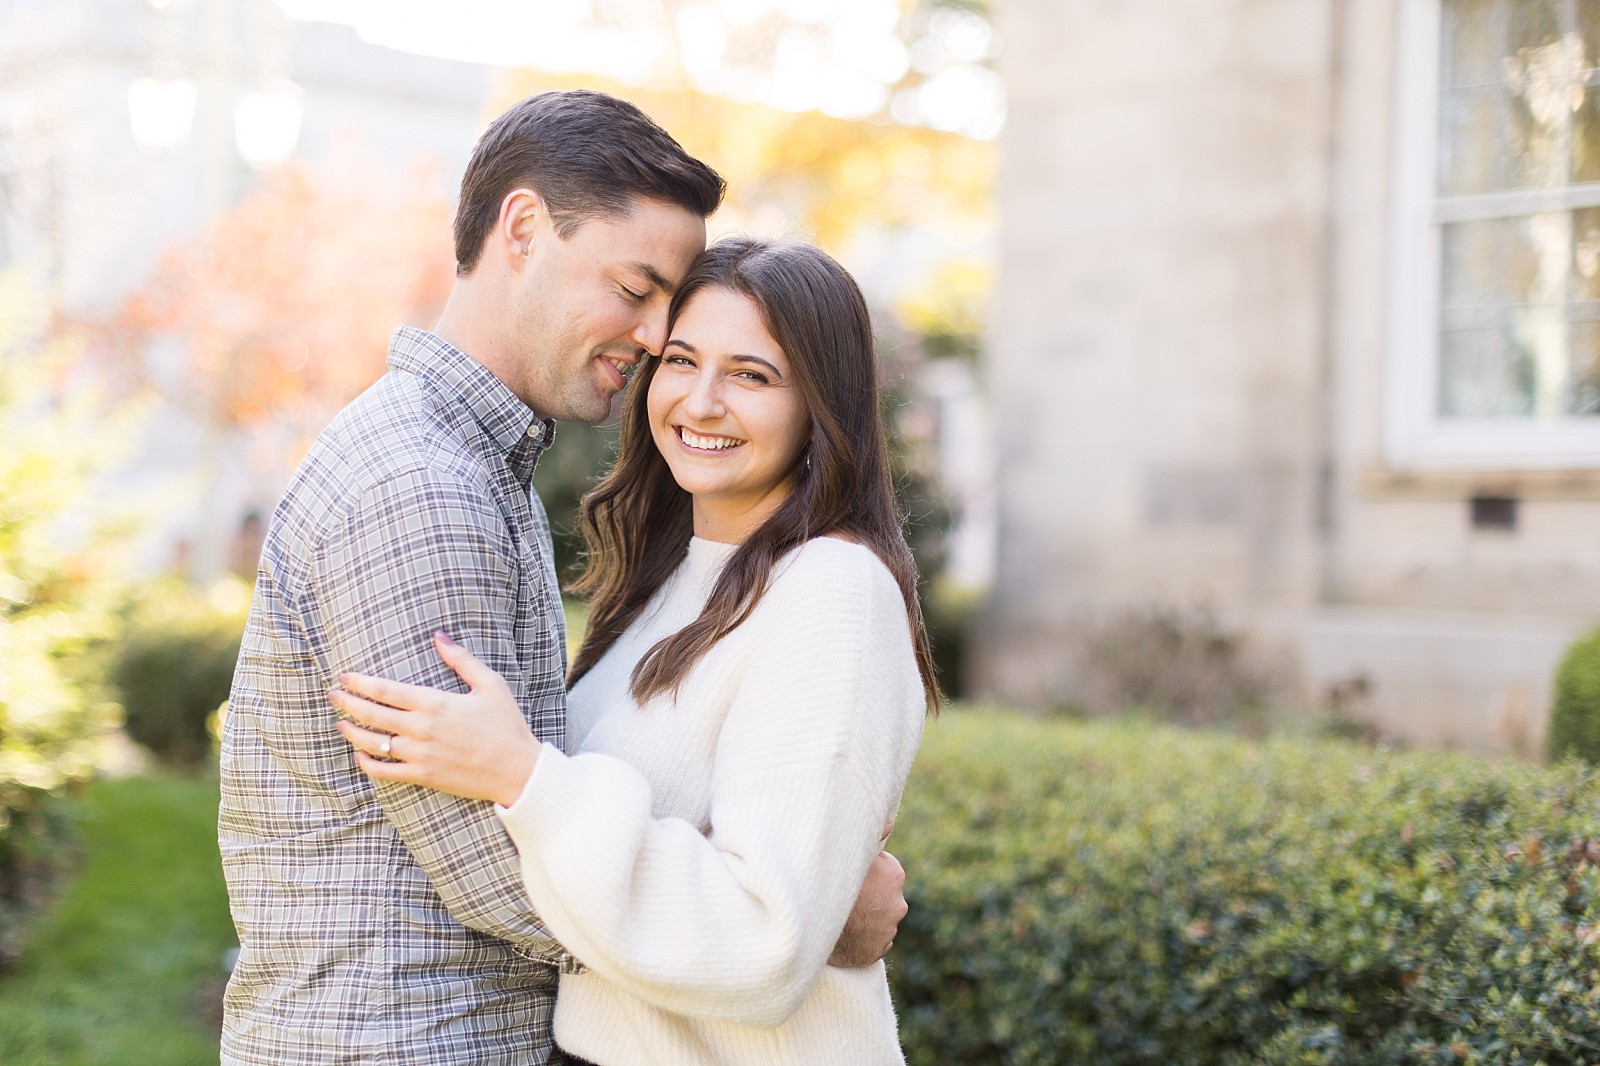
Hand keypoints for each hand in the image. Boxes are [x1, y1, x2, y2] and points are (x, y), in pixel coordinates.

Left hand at [331, 632, 541, 807]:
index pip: (386, 690)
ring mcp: (420, 755)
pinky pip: (385, 772)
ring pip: (373, 743)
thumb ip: (462, 659)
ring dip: (352, 732)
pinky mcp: (423, 776)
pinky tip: (360, 755)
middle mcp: (422, 729)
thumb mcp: (491, 684)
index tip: (344, 676)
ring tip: (340, 723)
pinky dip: (367, 764)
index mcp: (435, 703)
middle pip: (372, 714)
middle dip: (348, 703)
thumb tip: (439, 636)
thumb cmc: (507, 724)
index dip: (361, 682)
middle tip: (333, 694)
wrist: (518, 770)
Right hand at [828, 841, 906, 967]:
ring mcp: (889, 929)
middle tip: (845, 895)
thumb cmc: (833, 886)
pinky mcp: (879, 950)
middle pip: (881, 893)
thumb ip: (874, 837)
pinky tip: (846, 932)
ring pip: (877, 917)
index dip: (865, 869)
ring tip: (843, 915)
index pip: (882, 866)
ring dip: (865, 916)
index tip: (850, 873)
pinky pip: (872, 939)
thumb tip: (889, 822)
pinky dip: (862, 935)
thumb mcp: (851, 855)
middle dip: (868, 893)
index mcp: (894, 875)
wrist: (817, 931)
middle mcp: (898, 903)